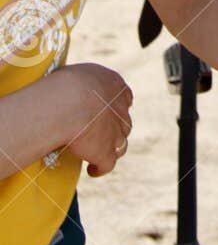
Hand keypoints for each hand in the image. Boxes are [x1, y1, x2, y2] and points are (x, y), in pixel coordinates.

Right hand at [61, 63, 132, 177]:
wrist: (69, 104)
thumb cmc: (66, 84)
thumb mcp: (77, 73)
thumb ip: (82, 81)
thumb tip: (71, 84)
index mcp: (116, 86)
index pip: (124, 97)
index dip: (115, 105)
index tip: (107, 110)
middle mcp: (121, 110)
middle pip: (124, 121)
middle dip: (114, 128)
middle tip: (99, 133)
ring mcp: (116, 133)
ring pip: (121, 144)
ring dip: (111, 148)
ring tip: (97, 153)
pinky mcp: (105, 153)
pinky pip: (107, 165)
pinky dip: (100, 168)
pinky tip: (92, 170)